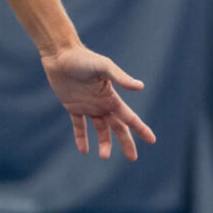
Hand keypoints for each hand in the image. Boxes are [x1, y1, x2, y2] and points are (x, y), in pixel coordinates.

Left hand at [41, 44, 155, 160]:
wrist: (61, 54)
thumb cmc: (83, 58)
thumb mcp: (104, 67)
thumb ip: (120, 78)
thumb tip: (140, 86)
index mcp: (111, 97)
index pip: (129, 117)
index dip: (141, 129)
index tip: (152, 140)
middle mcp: (102, 103)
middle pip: (118, 127)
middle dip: (126, 142)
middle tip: (133, 158)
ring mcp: (88, 106)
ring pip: (100, 129)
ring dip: (104, 143)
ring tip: (104, 156)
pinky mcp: (72, 106)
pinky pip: (79, 125)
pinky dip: (81, 137)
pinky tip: (84, 150)